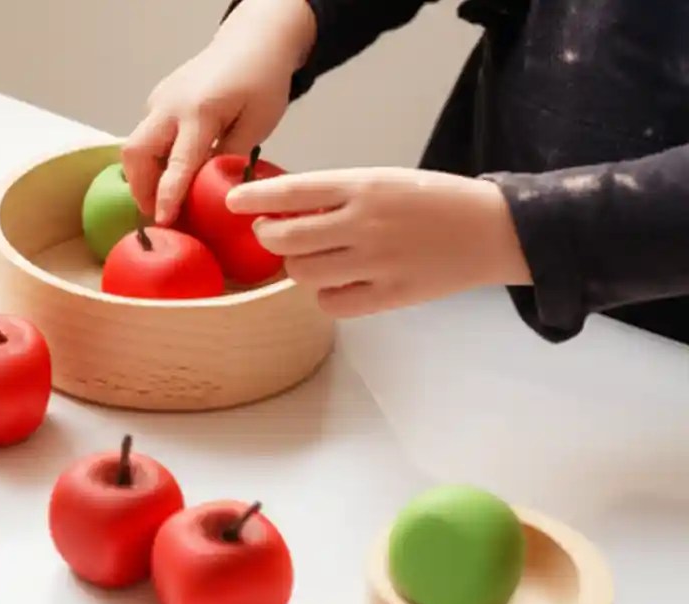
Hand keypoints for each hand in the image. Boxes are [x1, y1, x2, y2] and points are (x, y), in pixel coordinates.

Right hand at [121, 0, 315, 225]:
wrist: (252, 41)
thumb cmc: (263, 82)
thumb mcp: (258, 123)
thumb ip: (230, 156)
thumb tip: (209, 189)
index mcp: (200, 112)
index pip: (178, 163)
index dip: (167, 196)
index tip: (161, 221)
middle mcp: (170, 105)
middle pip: (136, 152)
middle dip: (140, 187)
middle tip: (155, 212)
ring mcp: (159, 99)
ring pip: (136, 145)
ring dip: (144, 174)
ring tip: (163, 196)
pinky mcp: (158, 99)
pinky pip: (147, 134)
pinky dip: (153, 157)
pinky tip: (172, 168)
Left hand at [225, 167, 531, 316]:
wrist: (492, 229)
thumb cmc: (433, 201)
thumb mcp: (384, 181)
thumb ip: (337, 195)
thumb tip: (283, 208)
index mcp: (363, 186)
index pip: (293, 191)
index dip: (255, 197)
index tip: (232, 201)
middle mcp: (365, 223)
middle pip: (287, 238)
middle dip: (268, 237)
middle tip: (271, 234)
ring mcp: (376, 262)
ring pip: (303, 273)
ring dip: (297, 266)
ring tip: (312, 257)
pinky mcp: (389, 294)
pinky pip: (331, 303)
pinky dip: (326, 295)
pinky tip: (337, 283)